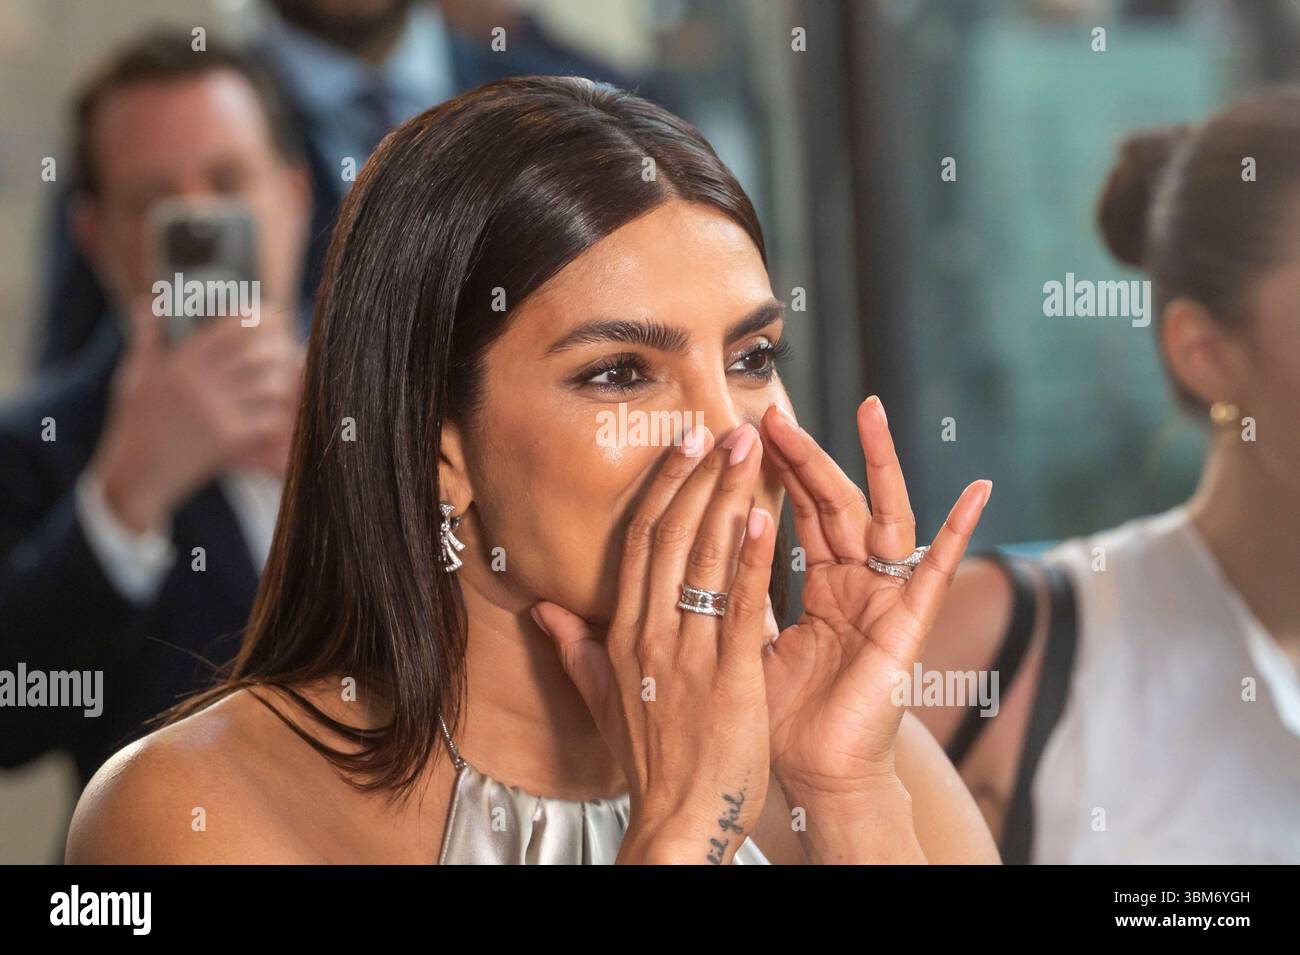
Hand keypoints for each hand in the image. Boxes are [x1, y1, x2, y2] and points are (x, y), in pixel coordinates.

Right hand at [91, 300, 303, 532]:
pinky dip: (278, 416)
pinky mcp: (227, 440)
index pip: (233, 329)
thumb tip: (149, 301)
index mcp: (181, 363)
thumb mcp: (134, 375)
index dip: (262, 318)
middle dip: (280, 348)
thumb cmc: (135, 423)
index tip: (276, 316)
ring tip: (285, 381)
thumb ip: (147, 336)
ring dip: (284, 382)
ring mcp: (216, 412)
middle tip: (289, 349)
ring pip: (271, 386)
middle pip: (259, 353)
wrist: (134, 475)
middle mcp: (199, 384)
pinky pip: (269, 420)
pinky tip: (277, 414)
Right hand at [533, 424, 775, 863]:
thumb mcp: (601, 699)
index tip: (683, 447)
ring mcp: (689, 652)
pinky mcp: (730, 676)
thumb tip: (544, 609)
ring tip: (750, 450)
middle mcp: (652, 632)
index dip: (663, 490)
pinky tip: (765, 516)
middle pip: (672, 536)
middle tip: (726, 427)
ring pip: (705, 558)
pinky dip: (752, 559)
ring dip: (728, 498)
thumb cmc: (650, 761)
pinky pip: (741, 606)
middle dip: (700, 478)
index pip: (641, 543)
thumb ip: (575, 648)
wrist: (675, 821)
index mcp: (625, 632)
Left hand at [759, 398, 990, 813]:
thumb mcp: (748, 641)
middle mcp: (859, 585)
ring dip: (878, 464)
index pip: (802, 514)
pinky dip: (958, 532)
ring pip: (884, 518)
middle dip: (808, 457)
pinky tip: (977, 491)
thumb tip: (694, 554)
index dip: (779, 473)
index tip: (747, 432)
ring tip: (870, 411)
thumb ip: (737, 592)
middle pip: (836, 503)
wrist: (813, 778)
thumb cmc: (782, 718)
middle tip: (773, 413)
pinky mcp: (909, 628)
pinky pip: (936, 574)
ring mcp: (888, 601)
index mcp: (824, 587)